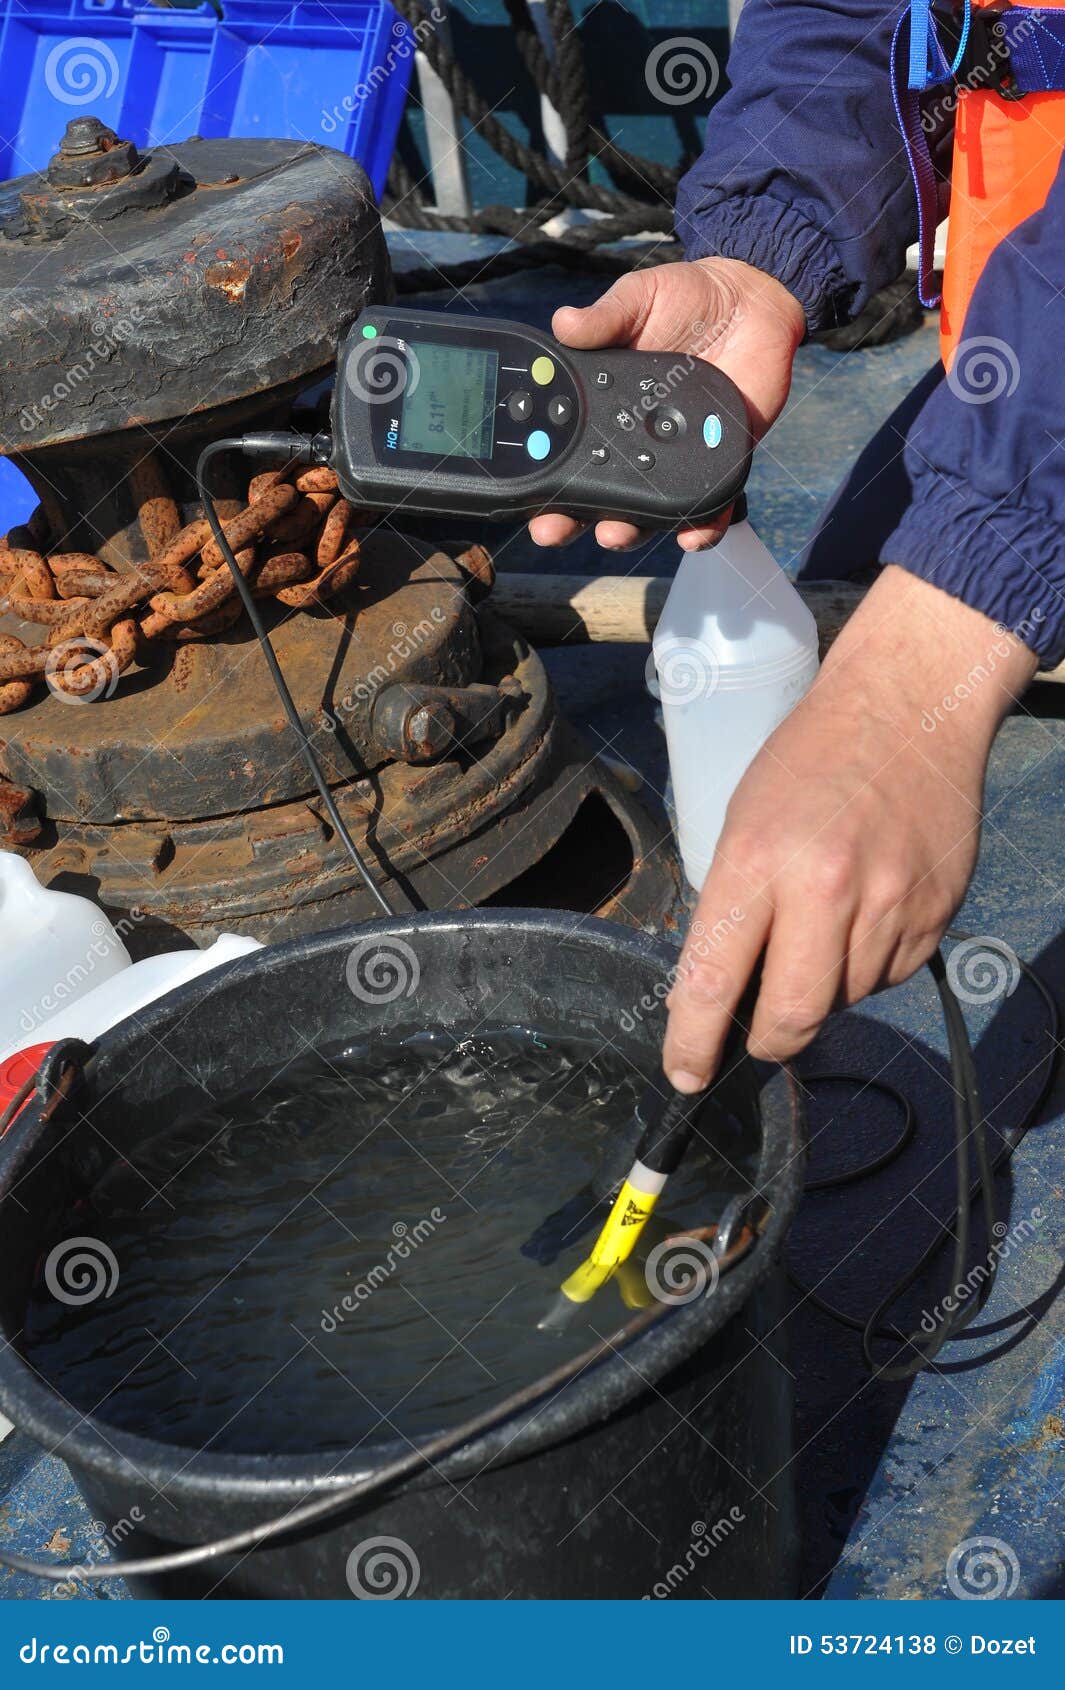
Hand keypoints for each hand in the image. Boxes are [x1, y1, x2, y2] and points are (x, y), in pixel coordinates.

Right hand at [528, 257, 804, 552]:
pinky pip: (708, 508)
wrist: (751, 302)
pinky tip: (692, 536)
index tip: (527, 497)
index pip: (569, 453)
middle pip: (599, 496)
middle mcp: (636, 444)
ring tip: (616, 534)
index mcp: (606, 411)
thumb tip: (564, 323)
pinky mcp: (718, 465)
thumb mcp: (639, 299)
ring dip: (630, 531)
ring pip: (647, 513)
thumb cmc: (689, 300)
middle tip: (556, 528)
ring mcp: (675, 459)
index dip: (545, 480)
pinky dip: (702, 528)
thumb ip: (606, 316)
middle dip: (573, 520)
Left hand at [662, 568, 1038, 1089]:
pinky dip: (868, 966)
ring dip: (824, 991)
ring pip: (846, 1001)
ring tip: (822, 928)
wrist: (909, 707)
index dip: (692, 1041)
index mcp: (758, 859)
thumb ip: (735, 904)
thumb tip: (725, 990)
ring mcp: (888, 902)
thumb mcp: (744, 820)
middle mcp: (825, 887)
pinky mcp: (935, 911)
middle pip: (791, 1017)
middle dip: (768, 1042)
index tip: (683, 1072)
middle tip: (758, 1036)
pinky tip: (865, 915)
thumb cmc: (809, 760)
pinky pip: (891, 976)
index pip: (713, 977)